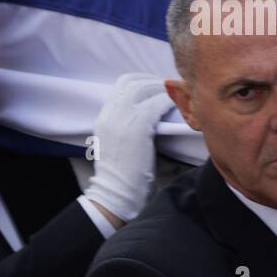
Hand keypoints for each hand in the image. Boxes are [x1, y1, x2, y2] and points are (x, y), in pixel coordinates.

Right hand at [82, 73, 172, 223]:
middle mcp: (110, 115)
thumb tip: (142, 114)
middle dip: (150, 82)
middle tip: (166, 90)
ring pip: (143, 90)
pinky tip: (173, 109)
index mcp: (103, 118)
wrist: (115, 193)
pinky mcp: (137, 128)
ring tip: (171, 99)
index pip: (120, 85)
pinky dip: (166, 104)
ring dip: (160, 91)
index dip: (139, 82)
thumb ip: (122, 126)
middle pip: (131, 82)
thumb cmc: (120, 175)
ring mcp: (122, 120)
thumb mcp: (114, 143)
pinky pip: (155, 105)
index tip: (152, 88)